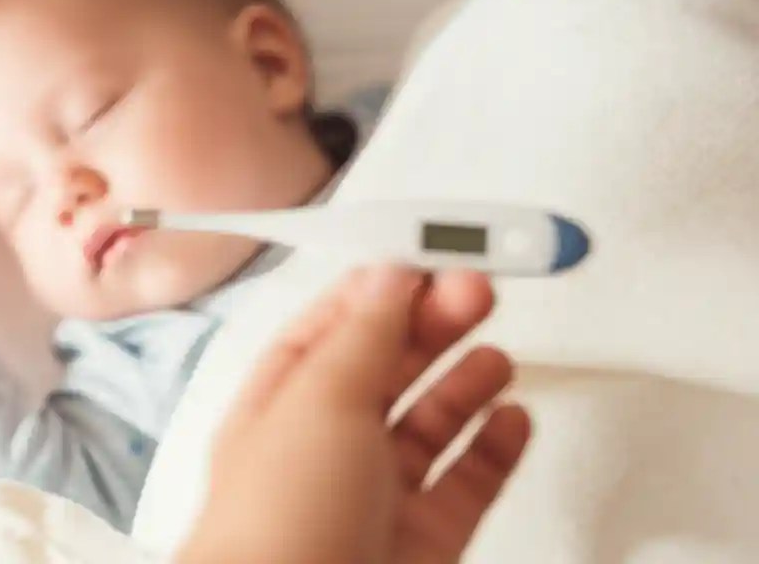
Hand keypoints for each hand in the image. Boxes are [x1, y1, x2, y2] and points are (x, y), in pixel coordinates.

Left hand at [179, 267, 529, 563]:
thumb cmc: (273, 524)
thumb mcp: (319, 399)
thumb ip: (363, 333)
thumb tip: (391, 272)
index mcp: (282, 398)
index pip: (337, 322)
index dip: (387, 284)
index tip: (439, 252)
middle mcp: (325, 444)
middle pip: (389, 365)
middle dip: (434, 321)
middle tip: (481, 289)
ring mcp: (373, 496)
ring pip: (429, 423)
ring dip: (466, 382)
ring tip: (495, 353)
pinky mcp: (419, 542)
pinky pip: (465, 485)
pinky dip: (493, 449)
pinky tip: (512, 420)